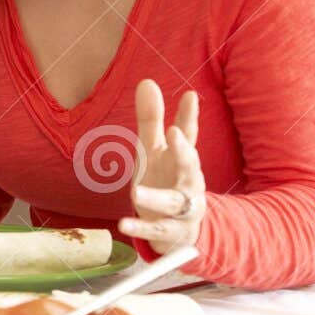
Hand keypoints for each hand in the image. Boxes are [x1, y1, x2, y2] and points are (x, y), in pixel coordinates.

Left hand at [119, 79, 205, 254]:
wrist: (180, 228)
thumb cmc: (165, 180)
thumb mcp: (155, 150)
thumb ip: (151, 119)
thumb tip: (147, 81)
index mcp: (183, 160)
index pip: (188, 136)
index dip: (189, 117)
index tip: (190, 96)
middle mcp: (188, 183)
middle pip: (191, 167)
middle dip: (184, 151)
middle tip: (174, 133)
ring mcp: (183, 209)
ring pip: (173, 203)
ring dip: (156, 197)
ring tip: (136, 192)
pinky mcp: (171, 232)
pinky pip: (157, 231)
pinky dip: (141, 229)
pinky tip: (124, 224)